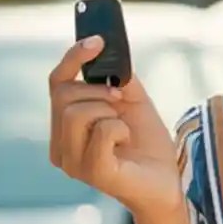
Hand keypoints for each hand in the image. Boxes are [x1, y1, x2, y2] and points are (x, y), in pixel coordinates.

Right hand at [48, 35, 183, 217]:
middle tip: (120, 99)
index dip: (73, 57)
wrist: (167, 183)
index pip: (56, 84)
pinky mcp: (92, 172)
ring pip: (76, 112)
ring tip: (123, 127)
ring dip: (109, 111)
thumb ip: (118, 79)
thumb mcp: (133, 103)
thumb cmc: (147, 145)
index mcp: (65, 127)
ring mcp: (72, 162)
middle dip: (98, 90)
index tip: (97, 40)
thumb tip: (108, 54)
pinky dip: (120, 129)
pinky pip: (101, 131)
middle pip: (63, 95)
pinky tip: (126, 141)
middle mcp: (61, 146)